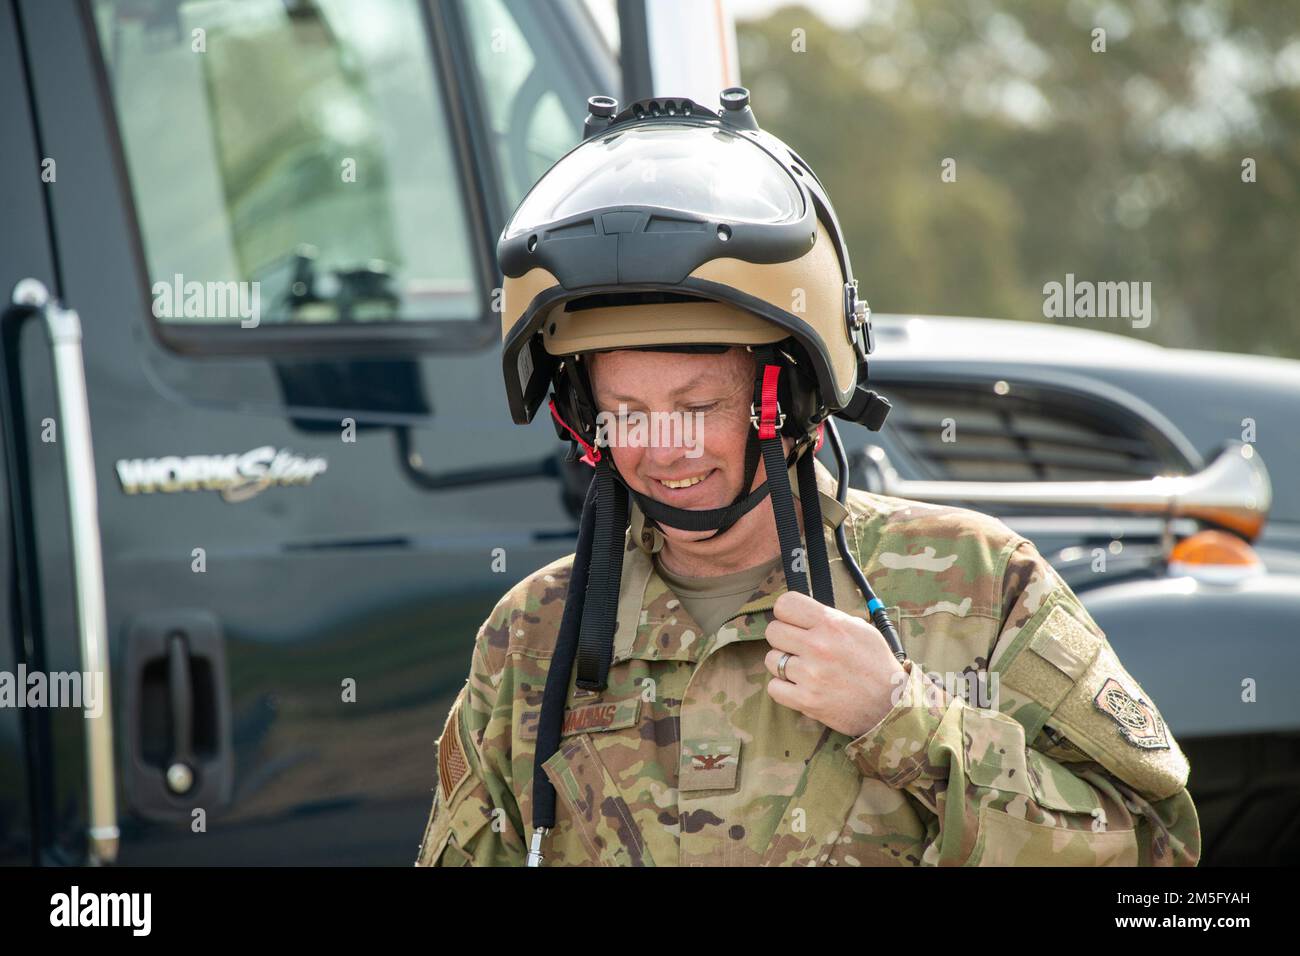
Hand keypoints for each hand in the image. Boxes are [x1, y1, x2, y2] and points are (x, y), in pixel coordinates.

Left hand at [763, 590, 907, 738]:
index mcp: (831, 624)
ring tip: (803, 669)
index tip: (794, 622)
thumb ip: (829, 618)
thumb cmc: (876, 664)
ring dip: (783, 664)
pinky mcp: (806, 701)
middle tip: (798, 647)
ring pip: (771, 660)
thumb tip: (801, 612)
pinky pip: (773, 688)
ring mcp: (810, 675)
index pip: (785, 604)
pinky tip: (799, 686)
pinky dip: (783, 688)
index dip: (786, 613)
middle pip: (773, 631)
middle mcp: (818, 646)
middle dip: (783, 638)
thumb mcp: (860, 629)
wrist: (891, 705)